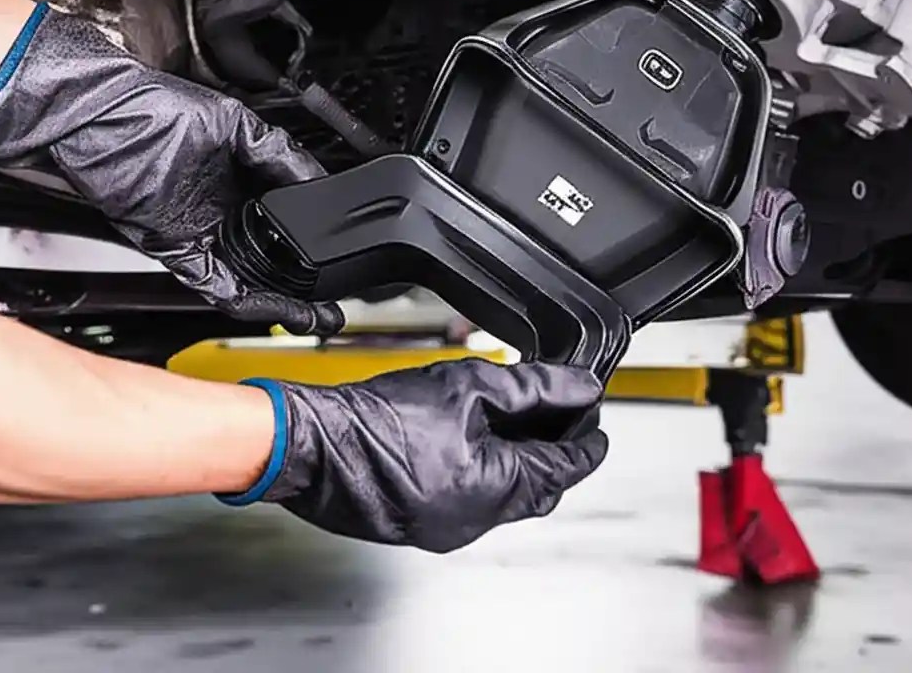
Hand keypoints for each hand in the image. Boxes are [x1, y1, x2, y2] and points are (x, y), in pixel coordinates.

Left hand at [0, 3, 342, 333]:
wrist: (87, 117)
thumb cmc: (145, 107)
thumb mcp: (230, 122)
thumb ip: (277, 153)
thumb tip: (316, 178)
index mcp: (236, 175)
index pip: (283, 219)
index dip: (310, 242)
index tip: (338, 258)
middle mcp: (218, 208)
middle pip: (268, 258)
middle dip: (301, 286)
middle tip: (334, 304)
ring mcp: (195, 230)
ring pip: (246, 277)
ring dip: (279, 302)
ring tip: (313, 317)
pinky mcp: (171, 247)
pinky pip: (213, 282)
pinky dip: (243, 298)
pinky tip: (271, 306)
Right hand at [221, 359, 609, 552]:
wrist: (313, 444)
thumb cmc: (378, 420)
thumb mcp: (468, 385)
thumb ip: (534, 387)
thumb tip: (579, 387)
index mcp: (494, 490)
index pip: (564, 468)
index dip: (587, 440)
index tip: (597, 421)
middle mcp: (475, 519)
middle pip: (540, 487)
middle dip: (557, 451)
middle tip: (565, 416)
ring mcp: (448, 526)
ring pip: (507, 496)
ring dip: (521, 460)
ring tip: (522, 420)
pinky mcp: (423, 522)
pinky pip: (474, 500)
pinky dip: (489, 471)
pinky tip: (478, 440)